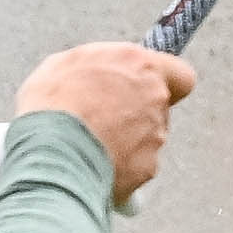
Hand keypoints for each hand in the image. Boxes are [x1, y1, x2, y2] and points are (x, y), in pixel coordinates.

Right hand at [15, 41, 194, 201]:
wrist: (50, 153)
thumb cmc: (51, 104)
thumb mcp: (65, 65)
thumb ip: (97, 63)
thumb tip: (102, 70)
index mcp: (140, 66)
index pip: (182, 75)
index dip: (167, 83)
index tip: (147, 89)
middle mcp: (156, 99)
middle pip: (159, 108)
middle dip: (136, 114)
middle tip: (100, 119)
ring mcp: (155, 136)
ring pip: (147, 138)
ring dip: (125, 140)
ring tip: (87, 144)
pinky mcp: (147, 168)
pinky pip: (136, 166)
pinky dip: (118, 167)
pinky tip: (90, 165)